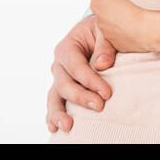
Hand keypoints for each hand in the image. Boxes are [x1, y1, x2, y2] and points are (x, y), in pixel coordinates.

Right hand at [46, 14, 115, 133]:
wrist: (97, 32)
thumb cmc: (103, 30)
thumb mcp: (105, 30)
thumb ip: (105, 45)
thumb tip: (102, 65)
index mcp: (67, 47)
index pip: (77, 67)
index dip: (91, 81)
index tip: (107, 93)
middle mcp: (59, 64)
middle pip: (65, 84)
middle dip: (81, 97)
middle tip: (99, 106)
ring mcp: (59, 78)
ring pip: (55, 96)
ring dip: (59, 112)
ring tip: (68, 126)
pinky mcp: (62, 89)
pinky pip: (55, 102)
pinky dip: (53, 115)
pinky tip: (54, 128)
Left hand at [89, 0, 157, 54]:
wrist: (158, 28)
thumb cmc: (144, 3)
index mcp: (97, 1)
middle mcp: (99, 20)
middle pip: (110, 7)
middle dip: (120, 4)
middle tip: (137, 1)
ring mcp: (110, 35)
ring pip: (117, 22)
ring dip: (126, 17)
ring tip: (142, 13)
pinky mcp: (121, 46)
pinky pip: (125, 34)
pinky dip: (132, 30)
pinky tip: (143, 25)